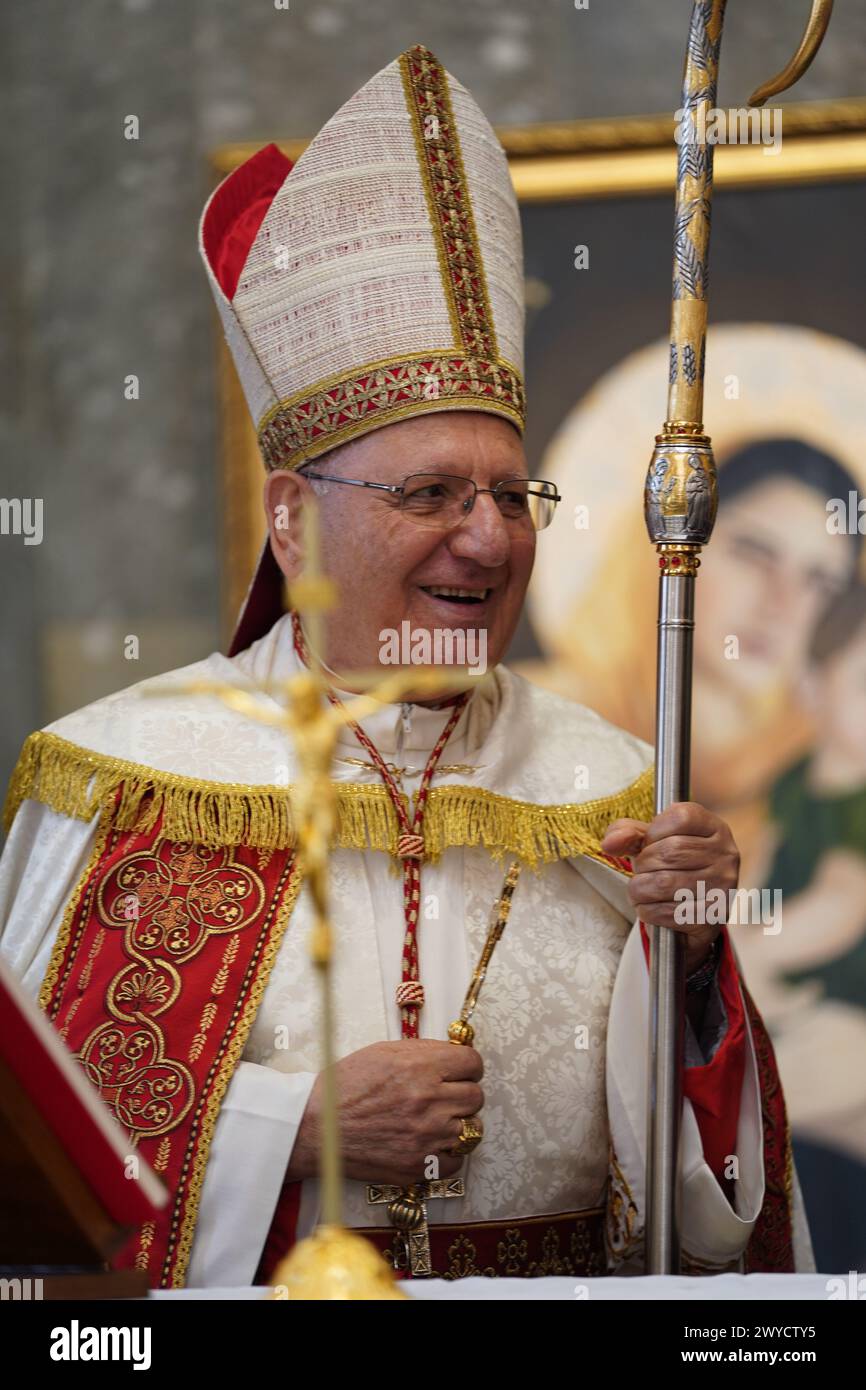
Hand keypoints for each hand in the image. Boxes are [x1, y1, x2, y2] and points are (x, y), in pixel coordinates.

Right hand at [286, 1039, 483, 1185]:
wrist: (317, 1128)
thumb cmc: (344, 1088)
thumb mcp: (383, 1052)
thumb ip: (423, 1053)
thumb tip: (452, 1056)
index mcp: (420, 1068)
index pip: (473, 1063)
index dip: (467, 1066)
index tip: (460, 1071)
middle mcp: (429, 1101)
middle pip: (476, 1095)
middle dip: (462, 1092)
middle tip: (444, 1095)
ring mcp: (426, 1137)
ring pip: (471, 1128)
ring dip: (457, 1122)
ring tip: (436, 1120)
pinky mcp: (419, 1166)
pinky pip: (457, 1161)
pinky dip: (448, 1153)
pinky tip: (430, 1143)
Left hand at [601, 800, 739, 972]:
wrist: (693, 913)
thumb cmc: (672, 868)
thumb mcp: (650, 841)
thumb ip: (628, 833)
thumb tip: (609, 843)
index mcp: (714, 828)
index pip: (681, 816)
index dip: (654, 830)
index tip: (650, 842)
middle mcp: (725, 855)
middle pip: (669, 850)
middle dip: (644, 863)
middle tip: (643, 871)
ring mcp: (722, 887)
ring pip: (664, 882)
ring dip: (640, 889)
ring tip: (642, 890)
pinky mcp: (712, 916)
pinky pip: (666, 911)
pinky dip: (647, 910)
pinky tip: (651, 907)